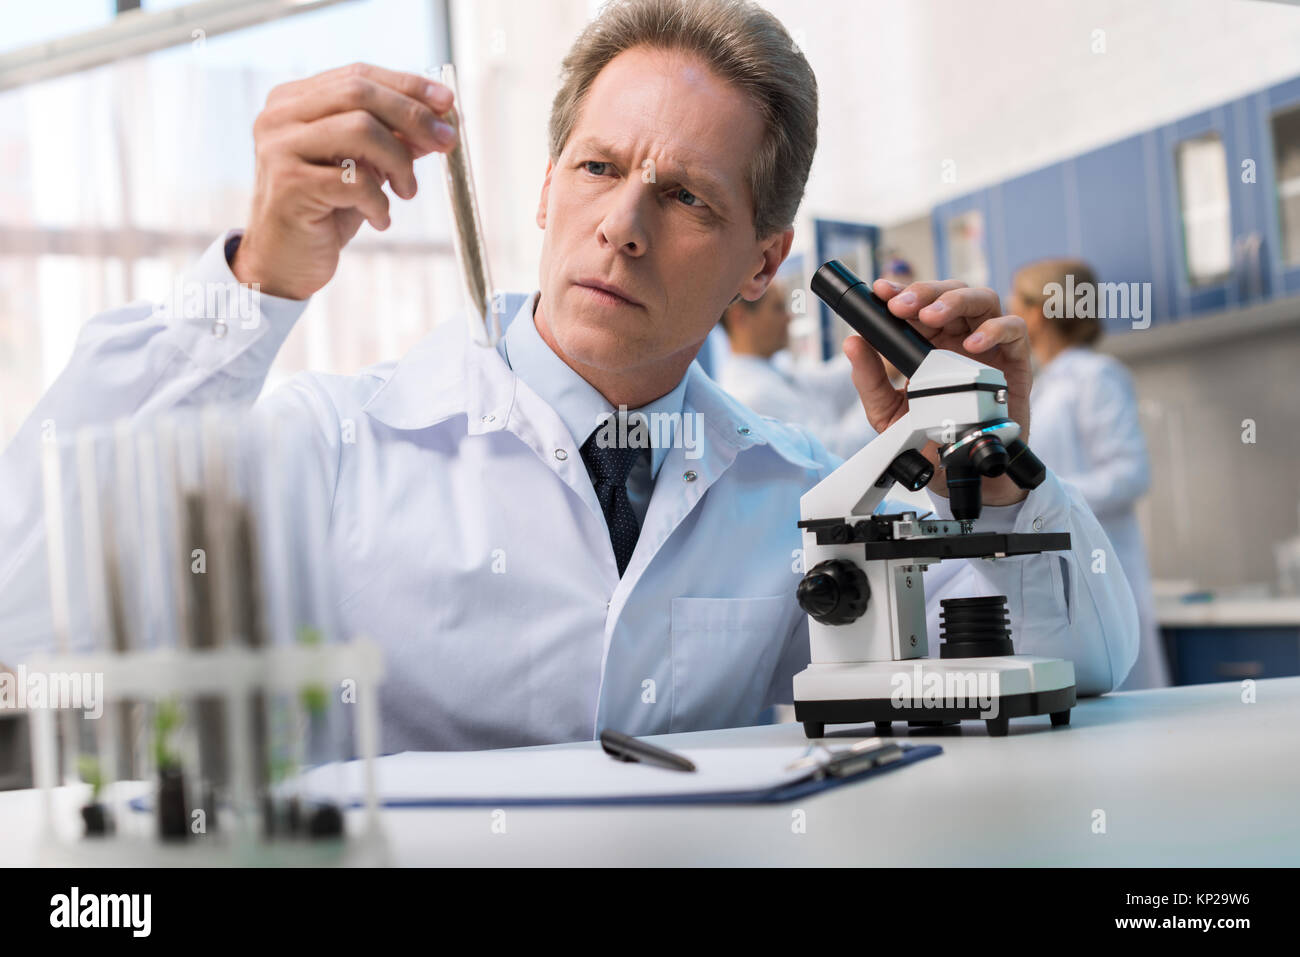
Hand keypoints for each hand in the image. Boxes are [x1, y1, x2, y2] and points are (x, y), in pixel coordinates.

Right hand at [231, 63, 459, 299]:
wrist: (284, 263)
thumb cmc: (325, 212)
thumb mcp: (365, 169)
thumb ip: (394, 141)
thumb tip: (440, 121)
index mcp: (293, 101)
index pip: (357, 76)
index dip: (407, 86)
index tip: (447, 104)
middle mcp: (279, 117)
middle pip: (359, 94)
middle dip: (412, 116)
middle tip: (445, 143)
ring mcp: (279, 149)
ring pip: (360, 130)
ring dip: (399, 161)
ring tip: (407, 191)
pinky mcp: (289, 186)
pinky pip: (354, 181)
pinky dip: (379, 202)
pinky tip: (379, 219)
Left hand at [843, 278, 1033, 506]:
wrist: (959, 474)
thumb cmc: (928, 440)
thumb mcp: (888, 413)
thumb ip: (870, 380)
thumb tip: (852, 343)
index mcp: (930, 343)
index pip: (919, 305)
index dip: (901, 292)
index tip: (880, 291)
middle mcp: (960, 339)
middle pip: (950, 293)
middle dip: (925, 292)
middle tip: (900, 307)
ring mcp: (989, 347)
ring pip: (982, 300)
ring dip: (955, 301)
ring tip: (930, 316)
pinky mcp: (1014, 363)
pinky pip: (1014, 330)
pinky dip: (995, 329)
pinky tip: (972, 344)